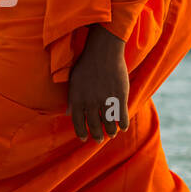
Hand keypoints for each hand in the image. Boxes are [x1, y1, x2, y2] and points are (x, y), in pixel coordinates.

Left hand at [67, 24, 129, 141]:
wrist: (103, 52)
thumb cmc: (86, 64)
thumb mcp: (73, 81)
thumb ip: (72, 99)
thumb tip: (67, 113)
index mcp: (77, 100)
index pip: (78, 123)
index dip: (81, 133)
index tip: (84, 139)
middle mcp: (90, 103)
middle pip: (94, 126)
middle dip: (97, 135)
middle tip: (99, 140)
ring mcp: (106, 101)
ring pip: (109, 124)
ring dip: (110, 132)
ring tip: (112, 134)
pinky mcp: (120, 97)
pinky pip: (122, 116)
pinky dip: (123, 124)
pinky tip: (123, 127)